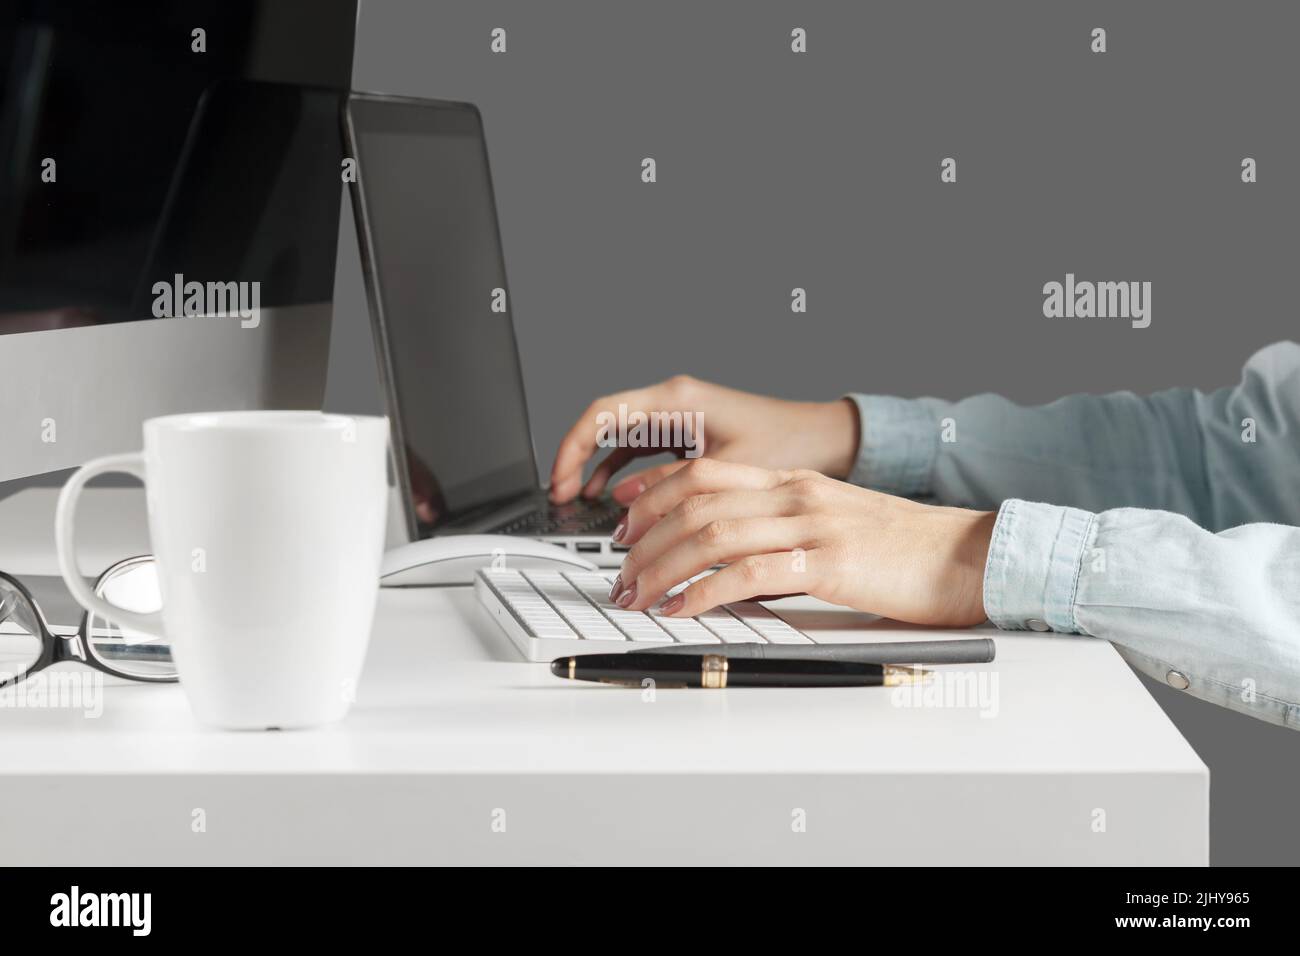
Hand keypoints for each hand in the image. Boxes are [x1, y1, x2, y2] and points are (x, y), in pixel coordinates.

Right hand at [549, 375, 859, 503]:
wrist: (830, 441)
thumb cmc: (791, 444)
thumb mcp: (725, 472)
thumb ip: (671, 487)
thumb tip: (625, 508)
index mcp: (678, 399)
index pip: (603, 414)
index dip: (572, 447)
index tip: (560, 480)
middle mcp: (674, 403)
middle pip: (605, 425)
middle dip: (577, 461)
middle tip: (562, 496)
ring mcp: (679, 418)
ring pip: (620, 440)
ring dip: (598, 471)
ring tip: (581, 503)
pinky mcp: (688, 435)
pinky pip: (641, 452)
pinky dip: (624, 475)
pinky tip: (616, 501)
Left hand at [609, 459, 994, 627]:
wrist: (970, 556)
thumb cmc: (906, 549)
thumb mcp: (834, 524)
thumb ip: (783, 531)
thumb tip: (728, 562)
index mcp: (794, 481)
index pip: (702, 472)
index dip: (651, 497)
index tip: (622, 526)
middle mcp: (796, 493)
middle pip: (694, 501)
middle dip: (643, 539)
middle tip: (618, 573)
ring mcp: (812, 524)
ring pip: (711, 533)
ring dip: (661, 568)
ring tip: (636, 596)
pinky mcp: (829, 562)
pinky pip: (748, 572)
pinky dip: (704, 592)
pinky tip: (682, 609)